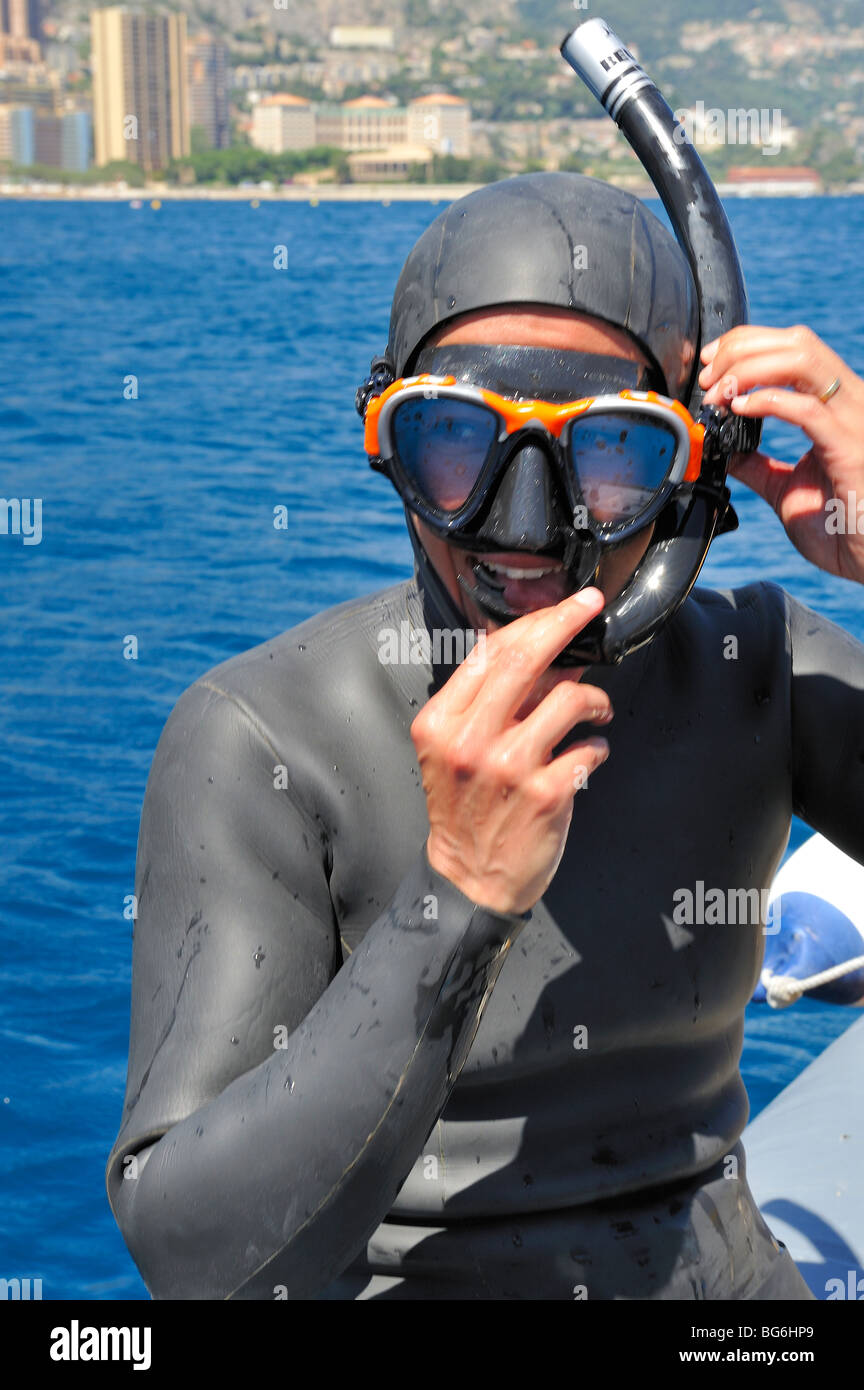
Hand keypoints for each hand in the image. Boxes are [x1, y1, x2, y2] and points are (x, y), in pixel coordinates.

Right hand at [410, 589, 613, 915]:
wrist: (469, 880)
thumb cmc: (465, 809)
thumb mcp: (453, 750)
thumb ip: (487, 703)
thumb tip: (542, 650)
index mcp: (441, 722)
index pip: (491, 651)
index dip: (536, 620)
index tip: (567, 605)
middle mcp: (470, 740)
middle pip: (526, 658)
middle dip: (566, 623)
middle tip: (591, 609)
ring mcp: (508, 768)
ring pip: (569, 698)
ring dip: (594, 700)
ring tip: (597, 712)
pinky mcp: (545, 795)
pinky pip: (589, 748)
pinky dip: (598, 747)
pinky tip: (590, 756)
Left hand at [698, 324, 863, 582]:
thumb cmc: (840, 528)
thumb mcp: (785, 489)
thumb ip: (756, 466)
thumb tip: (724, 451)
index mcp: (835, 406)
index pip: (793, 347)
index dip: (747, 344)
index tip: (712, 362)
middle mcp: (848, 402)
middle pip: (796, 342)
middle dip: (742, 349)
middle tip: (709, 378)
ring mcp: (852, 420)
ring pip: (803, 360)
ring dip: (750, 368)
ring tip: (720, 393)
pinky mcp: (849, 447)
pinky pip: (807, 409)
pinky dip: (768, 401)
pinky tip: (740, 409)